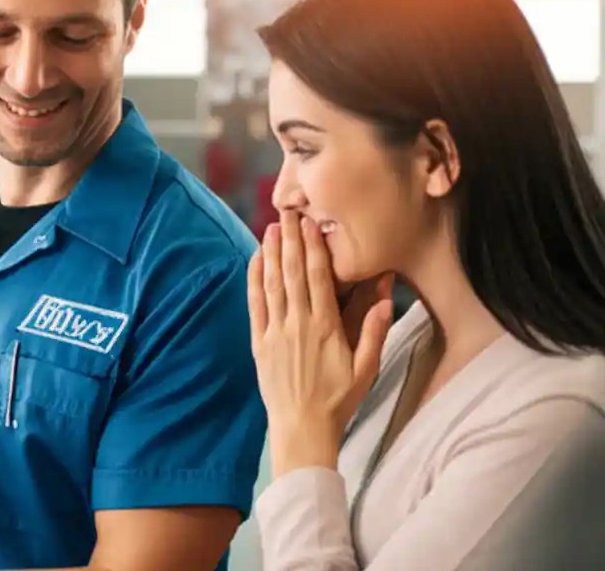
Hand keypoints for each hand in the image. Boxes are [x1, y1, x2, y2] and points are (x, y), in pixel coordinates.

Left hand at [248, 211, 393, 476]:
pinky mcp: (259, 343)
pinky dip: (254, 280)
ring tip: (271, 227)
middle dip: (290, 240)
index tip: (310, 223)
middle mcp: (298, 325)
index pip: (317, 278)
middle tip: (288, 212)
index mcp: (326, 328)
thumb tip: (385, 297)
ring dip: (271, 254)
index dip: (312, 247)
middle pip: (292, 273)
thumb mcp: (366, 368)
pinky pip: (255, 305)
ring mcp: (276, 333)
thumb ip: (375, 332)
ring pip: (272, 284)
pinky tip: (255, 260)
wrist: (302, 428)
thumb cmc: (339, 399)